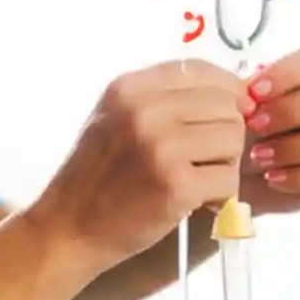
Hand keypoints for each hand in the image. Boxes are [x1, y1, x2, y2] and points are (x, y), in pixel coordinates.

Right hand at [27, 60, 253, 275]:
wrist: (66, 230)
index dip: (227, 90)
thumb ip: (159, 101)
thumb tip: (227, 93)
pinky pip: (228, 179)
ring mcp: (161, 146)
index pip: (200, 70)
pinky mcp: (176, 184)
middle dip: (225, 135)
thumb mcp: (113, 119)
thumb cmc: (93, 180)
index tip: (231, 113)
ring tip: (199, 181)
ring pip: (233, 139)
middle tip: (205, 161)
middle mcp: (145, 110)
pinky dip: (222, 194)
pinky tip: (199, 202)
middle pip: (225, 105)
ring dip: (225, 164)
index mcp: (129, 88)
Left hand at [241, 43, 299, 213]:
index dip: (290, 73)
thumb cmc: (239, 125)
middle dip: (293, 111)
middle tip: (254, 125)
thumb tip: (248, 94)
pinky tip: (272, 177)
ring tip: (257, 156)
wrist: (233, 168)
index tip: (254, 92)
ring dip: (295, 148)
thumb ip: (244, 91)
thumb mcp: (235, 103)